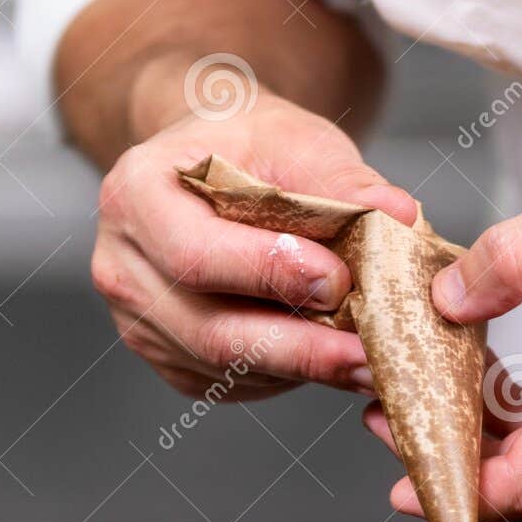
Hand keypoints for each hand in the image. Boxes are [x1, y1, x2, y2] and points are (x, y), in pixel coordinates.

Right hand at [91, 90, 417, 401]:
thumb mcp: (295, 138)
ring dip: (303, 368)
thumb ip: (344, 180)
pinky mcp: (171, 361)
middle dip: (301, 347)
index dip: (269, 274)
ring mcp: (140, 324)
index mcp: (135, 196)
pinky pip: (233, 383)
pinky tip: (330, 356)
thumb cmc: (247, 146)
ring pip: (227, 367)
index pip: (196, 255)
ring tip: (369, 360)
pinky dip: (289, 375)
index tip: (339, 280)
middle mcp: (122, 268)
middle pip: (210, 331)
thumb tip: (399, 217)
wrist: (209, 166)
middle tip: (372, 354)